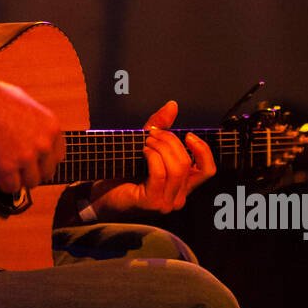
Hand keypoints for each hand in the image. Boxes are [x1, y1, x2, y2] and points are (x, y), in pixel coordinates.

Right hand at [0, 79, 62, 193]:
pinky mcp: (7, 166)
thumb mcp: (26, 103)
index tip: (32, 162)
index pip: (58, 157)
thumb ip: (36, 123)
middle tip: (17, 168)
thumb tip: (36, 134)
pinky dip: (3, 183)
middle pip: (46, 173)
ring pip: (30, 183)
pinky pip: (11, 188)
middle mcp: (44, 143)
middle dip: (31, 172)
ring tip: (5, 168)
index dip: (42, 161)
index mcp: (51, 127)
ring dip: (17, 178)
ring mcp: (26, 156)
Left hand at [89, 100, 215, 215]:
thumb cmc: (122, 172)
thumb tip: (172, 105)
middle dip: (170, 141)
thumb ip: (160, 127)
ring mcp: (166, 202)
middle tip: (152, 134)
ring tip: (146, 142)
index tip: (188, 135)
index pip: (208, 170)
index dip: (203, 150)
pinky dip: (152, 157)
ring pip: (177, 168)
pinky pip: (160, 173)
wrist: (99, 193)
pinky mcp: (152, 202)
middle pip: (188, 162)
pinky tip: (142, 152)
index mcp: (182, 185)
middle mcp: (179, 197)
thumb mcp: (145, 145)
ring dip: (160, 147)